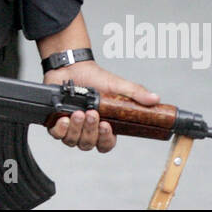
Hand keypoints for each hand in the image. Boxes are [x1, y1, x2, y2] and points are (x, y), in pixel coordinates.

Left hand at [42, 60, 157, 151]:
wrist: (72, 66)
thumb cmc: (95, 78)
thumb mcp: (118, 86)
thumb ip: (135, 93)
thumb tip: (155, 98)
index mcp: (102, 126)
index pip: (106, 145)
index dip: (106, 140)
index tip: (106, 126)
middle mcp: (86, 130)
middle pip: (89, 144)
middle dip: (90, 130)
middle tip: (92, 113)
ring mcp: (70, 127)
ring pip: (73, 141)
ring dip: (76, 127)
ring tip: (78, 112)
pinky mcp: (55, 122)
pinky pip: (56, 135)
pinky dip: (60, 129)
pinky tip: (63, 118)